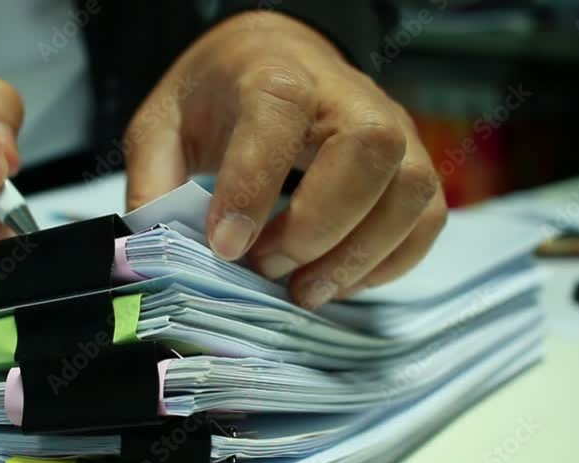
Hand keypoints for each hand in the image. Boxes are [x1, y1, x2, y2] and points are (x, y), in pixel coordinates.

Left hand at [125, 12, 446, 308]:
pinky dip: (388, 262)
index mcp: (275, 71)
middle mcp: (347, 94)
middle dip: (317, 228)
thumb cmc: (221, 92)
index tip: (226, 245)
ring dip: (357, 255)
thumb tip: (152, 249)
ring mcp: (394, 127)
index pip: (280, 112)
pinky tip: (338, 280)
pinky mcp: (413, 164)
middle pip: (368, 151)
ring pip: (410, 190)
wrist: (276, 58)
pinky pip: (426, 218)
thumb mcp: (164, 123)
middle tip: (265, 267)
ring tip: (303, 288)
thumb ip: (153, 179)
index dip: (254, 184)